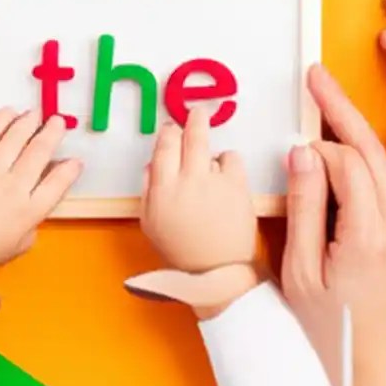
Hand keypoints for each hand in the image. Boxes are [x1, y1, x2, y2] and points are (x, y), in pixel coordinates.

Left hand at [0, 110, 82, 286]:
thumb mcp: (3, 255)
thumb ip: (25, 234)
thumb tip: (32, 220)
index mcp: (27, 216)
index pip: (59, 185)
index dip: (70, 170)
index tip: (74, 161)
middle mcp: (14, 189)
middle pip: (41, 153)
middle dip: (52, 134)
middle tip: (58, 123)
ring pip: (18, 136)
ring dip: (30, 122)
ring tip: (35, 114)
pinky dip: (2, 119)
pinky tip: (7, 113)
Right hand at [140, 107, 257, 294]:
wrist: (217, 272)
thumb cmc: (182, 251)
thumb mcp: (150, 223)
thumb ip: (148, 190)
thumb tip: (153, 164)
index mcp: (162, 190)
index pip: (164, 146)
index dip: (168, 133)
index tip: (172, 130)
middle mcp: (187, 181)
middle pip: (190, 136)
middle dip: (194, 120)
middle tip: (197, 113)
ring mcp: (214, 182)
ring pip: (212, 149)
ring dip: (211, 156)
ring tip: (211, 175)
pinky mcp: (237, 186)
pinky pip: (233, 158)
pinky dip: (229, 164)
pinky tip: (226, 180)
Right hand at [282, 65, 385, 385]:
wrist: (385, 380)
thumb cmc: (337, 336)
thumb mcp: (302, 274)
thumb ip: (303, 208)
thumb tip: (304, 155)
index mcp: (369, 231)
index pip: (345, 161)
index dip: (317, 146)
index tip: (292, 137)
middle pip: (371, 150)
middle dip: (343, 111)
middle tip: (318, 78)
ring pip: (385, 166)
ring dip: (358, 134)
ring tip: (333, 105)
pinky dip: (369, 163)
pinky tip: (352, 156)